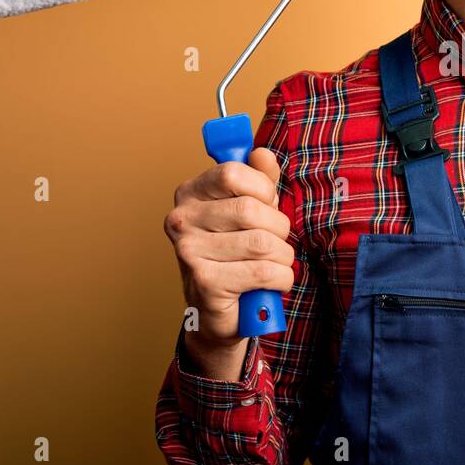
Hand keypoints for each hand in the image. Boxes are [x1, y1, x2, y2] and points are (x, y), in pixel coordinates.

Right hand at [163, 147, 294, 374]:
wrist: (218, 311)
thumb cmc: (237, 254)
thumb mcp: (252, 209)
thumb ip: (259, 180)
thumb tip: (262, 153)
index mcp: (190, 193)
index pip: (232, 173)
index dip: (262, 190)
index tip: (267, 205)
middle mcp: (181, 220)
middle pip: (250, 210)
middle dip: (278, 229)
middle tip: (274, 243)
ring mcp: (189, 251)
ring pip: (262, 243)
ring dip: (282, 257)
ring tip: (274, 265)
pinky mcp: (204, 282)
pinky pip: (263, 271)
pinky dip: (280, 279)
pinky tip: (272, 283)